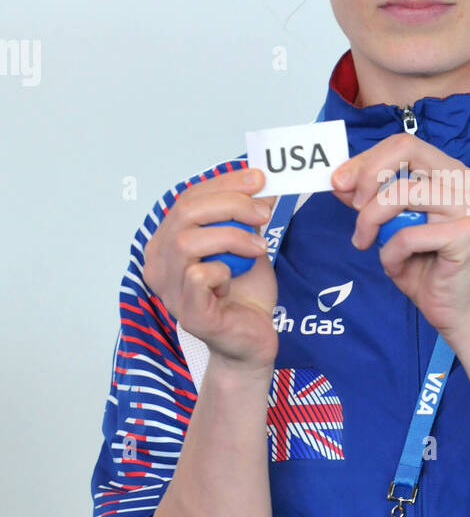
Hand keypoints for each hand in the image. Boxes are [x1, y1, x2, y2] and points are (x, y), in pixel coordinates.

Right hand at [141, 167, 278, 373]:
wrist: (254, 338)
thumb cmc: (244, 292)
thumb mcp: (244, 243)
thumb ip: (243, 216)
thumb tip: (258, 180)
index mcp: (167, 241)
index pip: (187, 198)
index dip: (223, 183)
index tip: (257, 178)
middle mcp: (159, 264)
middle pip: (185, 212)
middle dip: (231, 204)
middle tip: (263, 213)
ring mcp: (169, 290)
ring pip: (187, 241)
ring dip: (231, 237)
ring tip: (258, 247)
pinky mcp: (188, 314)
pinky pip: (198, 275)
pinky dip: (223, 269)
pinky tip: (234, 279)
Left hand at [330, 137, 469, 343]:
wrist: (452, 308)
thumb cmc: (421, 264)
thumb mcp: (386, 224)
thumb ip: (367, 197)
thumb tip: (339, 177)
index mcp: (448, 171)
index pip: (403, 144)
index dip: (365, 160)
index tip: (338, 183)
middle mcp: (464, 181)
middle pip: (406, 150)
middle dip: (367, 176)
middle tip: (352, 207)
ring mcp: (469, 206)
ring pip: (401, 192)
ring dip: (371, 220)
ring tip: (367, 243)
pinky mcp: (466, 236)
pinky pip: (408, 235)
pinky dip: (390, 253)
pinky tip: (397, 265)